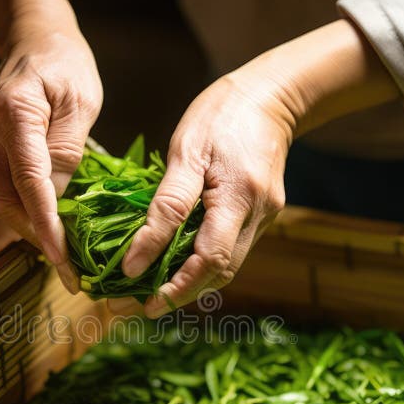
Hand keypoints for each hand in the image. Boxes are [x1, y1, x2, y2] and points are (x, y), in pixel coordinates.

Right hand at [0, 0, 102, 292]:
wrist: (33, 36)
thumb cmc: (65, 62)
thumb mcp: (82, 102)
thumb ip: (68, 151)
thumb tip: (58, 200)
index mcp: (14, 113)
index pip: (29, 182)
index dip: (46, 225)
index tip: (63, 259)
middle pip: (6, 201)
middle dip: (37, 239)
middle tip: (70, 271)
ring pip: (1, 201)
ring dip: (31, 231)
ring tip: (64, 257)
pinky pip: (4, 188)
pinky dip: (26, 212)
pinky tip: (51, 228)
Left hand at [112, 19, 398, 316]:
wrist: (270, 97)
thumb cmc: (221, 116)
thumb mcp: (186, 151)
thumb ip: (167, 204)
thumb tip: (139, 254)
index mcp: (239, 197)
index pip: (209, 257)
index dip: (177, 284)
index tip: (141, 297)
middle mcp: (258, 216)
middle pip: (219, 273)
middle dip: (177, 295)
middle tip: (133, 306)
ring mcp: (263, 219)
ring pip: (225, 267)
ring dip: (188, 286)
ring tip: (147, 294)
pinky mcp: (260, 217)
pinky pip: (229, 250)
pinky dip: (200, 266)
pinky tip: (173, 268)